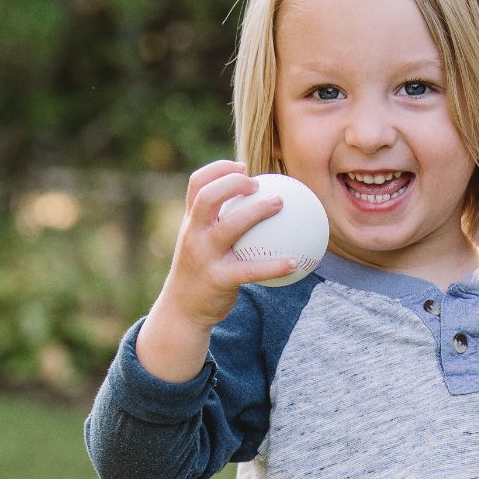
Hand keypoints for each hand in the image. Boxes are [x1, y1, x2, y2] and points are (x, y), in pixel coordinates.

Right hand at [156, 160, 296, 329]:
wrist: (183, 311)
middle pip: (208, 197)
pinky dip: (273, 266)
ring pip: (230, 226)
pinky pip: (250, 270)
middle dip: (232, 183)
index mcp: (190, 223)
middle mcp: (193, 235)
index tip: (242, 166)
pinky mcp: (218, 279)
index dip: (218, 169)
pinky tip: (295, 263)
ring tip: (280, 203)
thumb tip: (255, 208)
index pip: (197, 185)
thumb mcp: (201, 245)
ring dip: (256, 212)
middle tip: (258, 184)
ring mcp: (204, 256)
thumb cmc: (200, 274)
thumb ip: (218, 225)